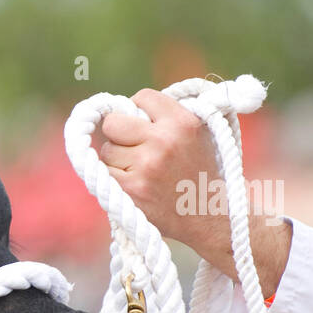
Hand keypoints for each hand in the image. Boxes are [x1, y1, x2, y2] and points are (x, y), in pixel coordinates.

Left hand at [100, 89, 290, 299]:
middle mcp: (163, 140)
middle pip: (113, 123)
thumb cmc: (200, 171)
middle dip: (117, 132)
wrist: (209, 215)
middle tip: (129, 144)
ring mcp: (145, 166)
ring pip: (106, 151)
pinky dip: (112, 178)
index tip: (141, 122)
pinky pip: (103, 174)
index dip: (137, 110)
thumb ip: (168, 116)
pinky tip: (131, 183)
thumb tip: (127, 106)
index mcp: (182, 122)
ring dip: (115, 159)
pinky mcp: (131, 189)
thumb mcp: (198, 132)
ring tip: (139, 169)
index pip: (141, 97)